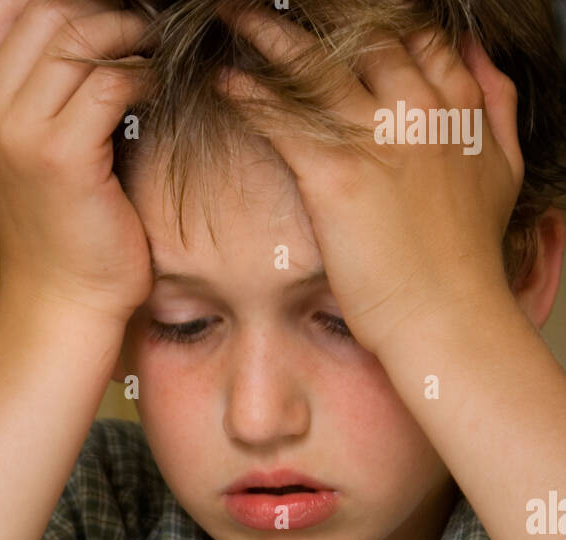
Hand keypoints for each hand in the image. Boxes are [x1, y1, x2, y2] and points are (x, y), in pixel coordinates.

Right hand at [0, 0, 154, 324]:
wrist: (63, 303)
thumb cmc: (61, 227)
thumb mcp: (31, 146)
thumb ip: (39, 86)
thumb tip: (82, 21)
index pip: (2, 5)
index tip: (101, 9)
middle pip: (46, 10)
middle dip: (103, 8)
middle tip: (144, 21)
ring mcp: (16, 131)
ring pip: (80, 36)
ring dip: (130, 34)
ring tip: (157, 49)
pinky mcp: (61, 154)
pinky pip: (111, 81)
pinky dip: (144, 75)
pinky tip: (159, 88)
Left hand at [215, 13, 524, 355]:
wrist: (448, 316)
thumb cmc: (470, 259)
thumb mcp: (505, 169)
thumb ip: (495, 106)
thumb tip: (478, 56)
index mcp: (455, 107)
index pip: (418, 39)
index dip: (383, 25)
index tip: (350, 21)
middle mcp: (415, 112)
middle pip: (364, 40)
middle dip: (323, 20)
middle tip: (281, 10)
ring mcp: (374, 141)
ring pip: (315, 67)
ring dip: (270, 36)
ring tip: (237, 16)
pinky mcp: (335, 177)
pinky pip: (283, 121)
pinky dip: (251, 96)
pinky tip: (226, 80)